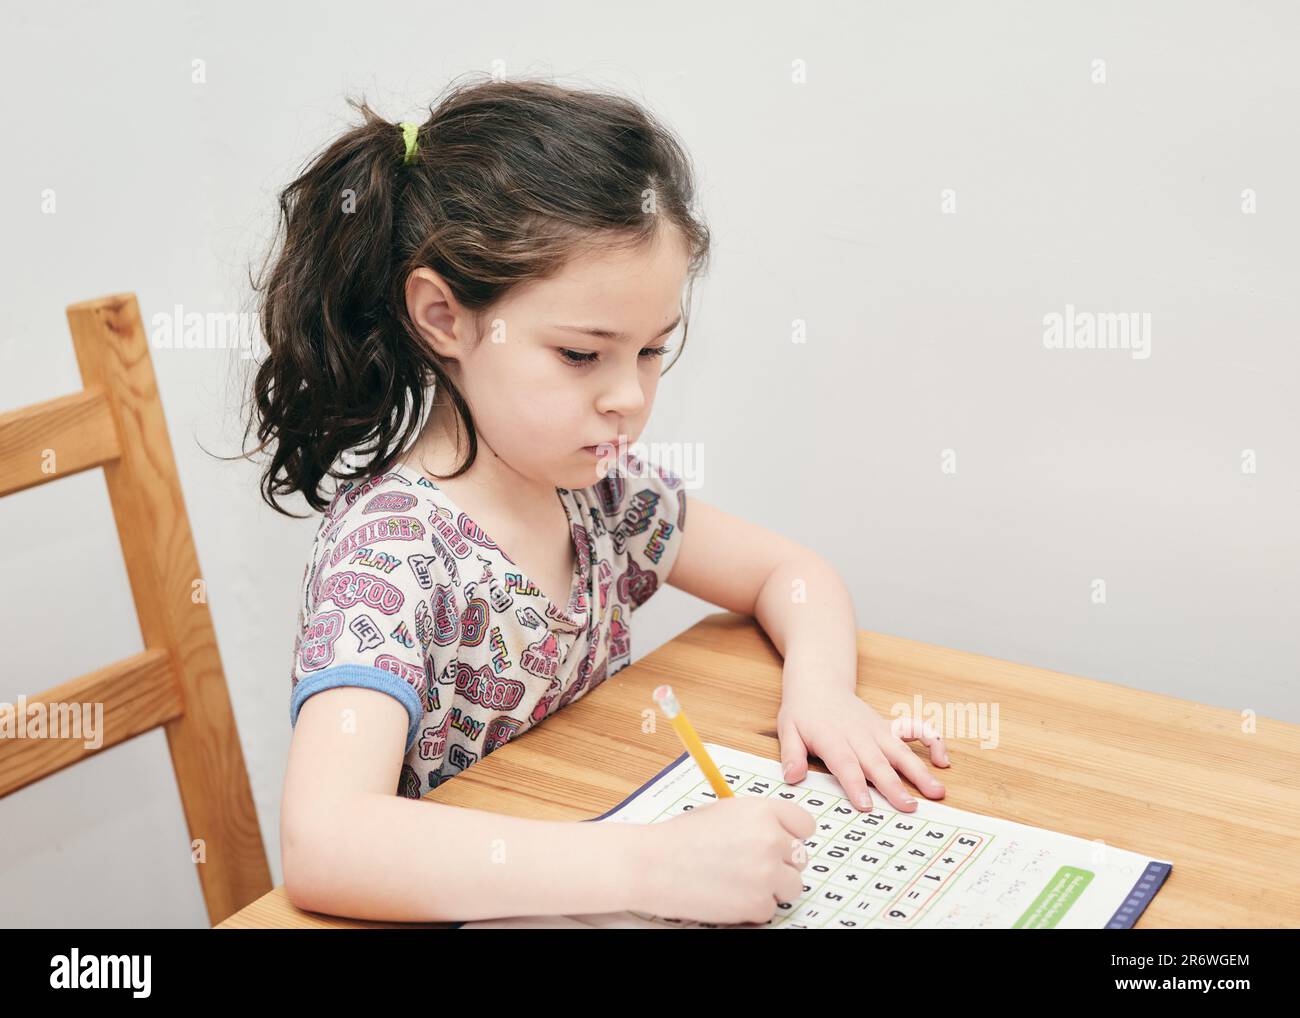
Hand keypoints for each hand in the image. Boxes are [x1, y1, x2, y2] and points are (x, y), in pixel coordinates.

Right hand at [634, 796, 815, 924]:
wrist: (652, 865)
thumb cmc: (681, 837)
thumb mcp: (724, 812)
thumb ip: (758, 820)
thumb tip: (782, 836)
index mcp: (762, 810)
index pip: (805, 825)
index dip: (791, 835)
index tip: (780, 843)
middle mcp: (770, 839)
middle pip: (801, 858)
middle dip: (780, 863)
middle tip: (751, 865)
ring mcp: (766, 873)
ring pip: (792, 886)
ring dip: (771, 887)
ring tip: (740, 881)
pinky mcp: (757, 903)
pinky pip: (770, 909)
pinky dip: (752, 907)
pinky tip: (728, 895)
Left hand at [778, 684, 950, 812]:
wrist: (820, 682)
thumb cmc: (803, 712)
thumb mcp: (787, 729)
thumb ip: (791, 754)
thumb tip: (792, 777)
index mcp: (832, 737)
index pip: (845, 763)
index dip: (856, 784)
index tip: (866, 806)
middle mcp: (859, 734)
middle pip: (878, 762)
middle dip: (894, 785)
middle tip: (910, 807)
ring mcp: (877, 730)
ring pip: (900, 751)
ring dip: (919, 771)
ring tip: (937, 792)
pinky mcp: (888, 727)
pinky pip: (914, 731)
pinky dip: (931, 741)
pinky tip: (943, 760)